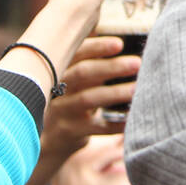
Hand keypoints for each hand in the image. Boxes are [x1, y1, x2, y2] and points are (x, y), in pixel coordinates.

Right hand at [30, 37, 137, 184]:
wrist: (49, 140)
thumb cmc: (70, 101)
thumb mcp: (74, 82)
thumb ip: (90, 64)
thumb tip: (121, 44)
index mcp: (60, 69)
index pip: (76, 53)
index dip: (97, 47)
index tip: (119, 44)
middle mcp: (56, 87)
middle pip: (82, 73)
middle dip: (111, 66)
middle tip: (137, 63)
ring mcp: (60, 110)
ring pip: (88, 98)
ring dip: (115, 92)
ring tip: (136, 89)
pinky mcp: (68, 131)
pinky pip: (96, 126)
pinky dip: (115, 123)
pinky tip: (131, 119)